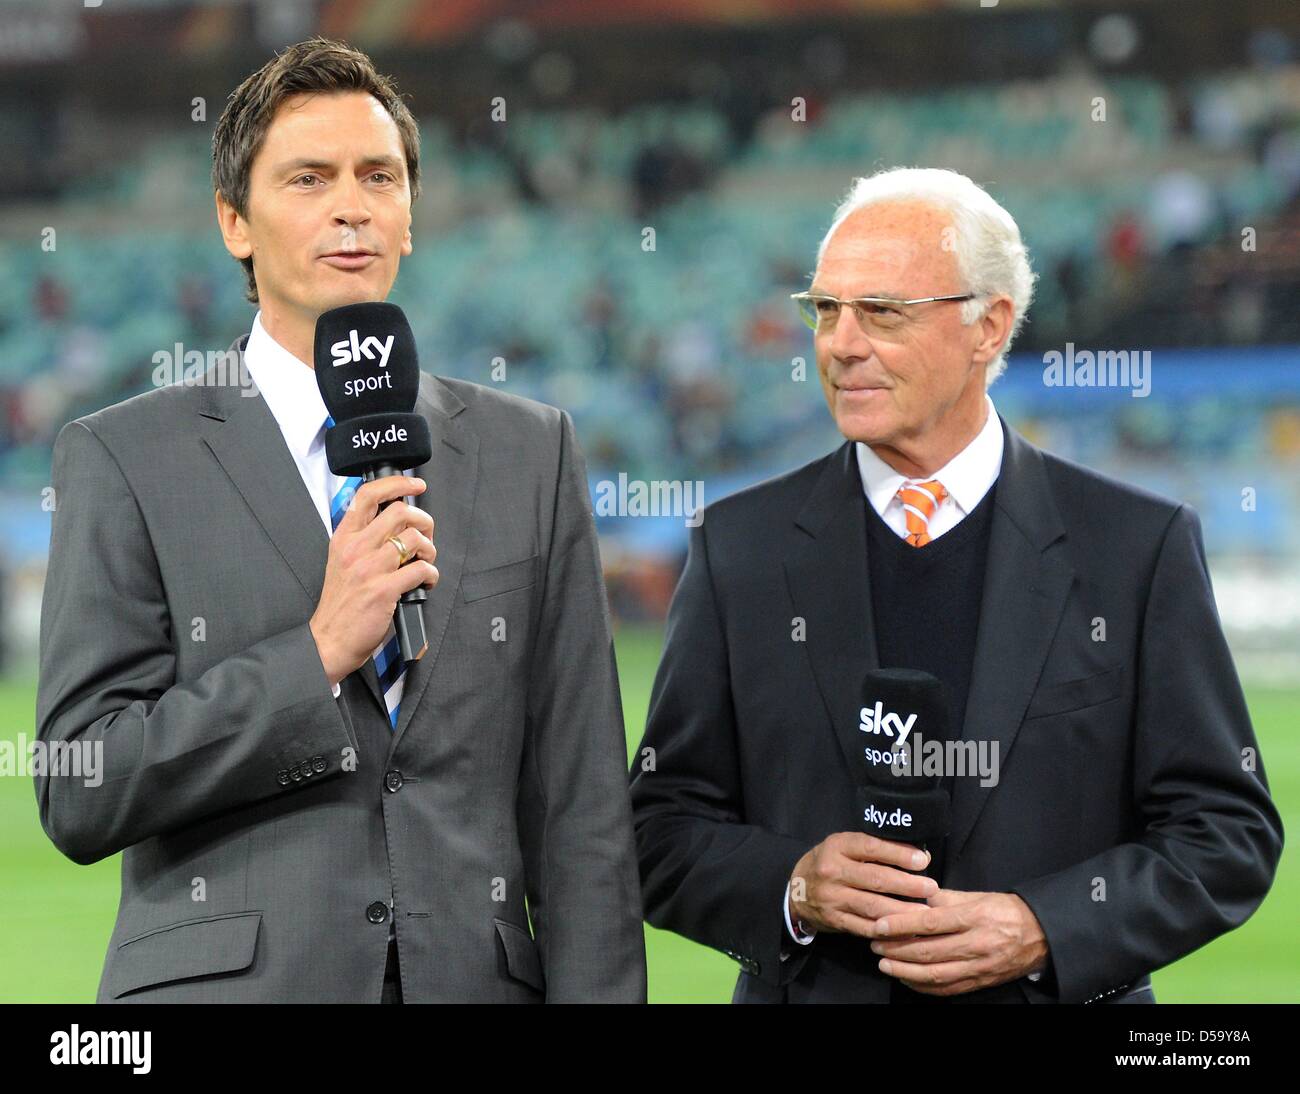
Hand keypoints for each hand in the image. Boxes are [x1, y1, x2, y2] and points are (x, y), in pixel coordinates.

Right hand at [309, 475, 437, 685]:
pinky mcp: (383, 590)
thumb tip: (397, 524)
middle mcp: (355, 548)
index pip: (367, 495)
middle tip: (426, 536)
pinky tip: (425, 581)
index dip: (397, 483)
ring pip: (414, 539)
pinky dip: (431, 574)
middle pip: (400, 512)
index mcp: (343, 539)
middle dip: (424, 520)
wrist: (329, 640)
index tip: (415, 485)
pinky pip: (420, 568)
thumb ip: (364, 540)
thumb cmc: (341, 604)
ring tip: (426, 562)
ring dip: (430, 550)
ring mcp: (369, 568)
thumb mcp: (342, 562)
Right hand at [788, 832, 937, 938]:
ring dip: (901, 911)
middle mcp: (832, 871)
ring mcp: (832, 898)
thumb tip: (916, 854)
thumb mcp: (844, 846)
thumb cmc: (830, 862)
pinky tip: (905, 930)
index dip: (898, 854)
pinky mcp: (835, 920)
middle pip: (875, 879)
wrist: (796, 890)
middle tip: (931, 888)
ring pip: (872, 906)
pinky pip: (864, 927)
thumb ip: (872, 848)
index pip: (871, 848)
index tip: (923, 861)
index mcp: (837, 846)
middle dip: (906, 884)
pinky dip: (887, 930)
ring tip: (924, 913)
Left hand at [869, 889, 1047, 995]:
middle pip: (929, 951)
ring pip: (936, 974)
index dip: (902, 925)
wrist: (1040, 935)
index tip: (879, 924)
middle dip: (897, 949)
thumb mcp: (976, 896)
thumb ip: (944, 898)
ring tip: (884, 963)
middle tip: (875, 943)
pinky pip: (947, 989)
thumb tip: (913, 896)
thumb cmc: (1004, 910)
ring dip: (905, 970)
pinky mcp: (980, 982)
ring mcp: (979, 967)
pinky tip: (906, 977)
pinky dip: (923, 986)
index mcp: (975, 917)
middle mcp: (977, 944)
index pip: (931, 922)